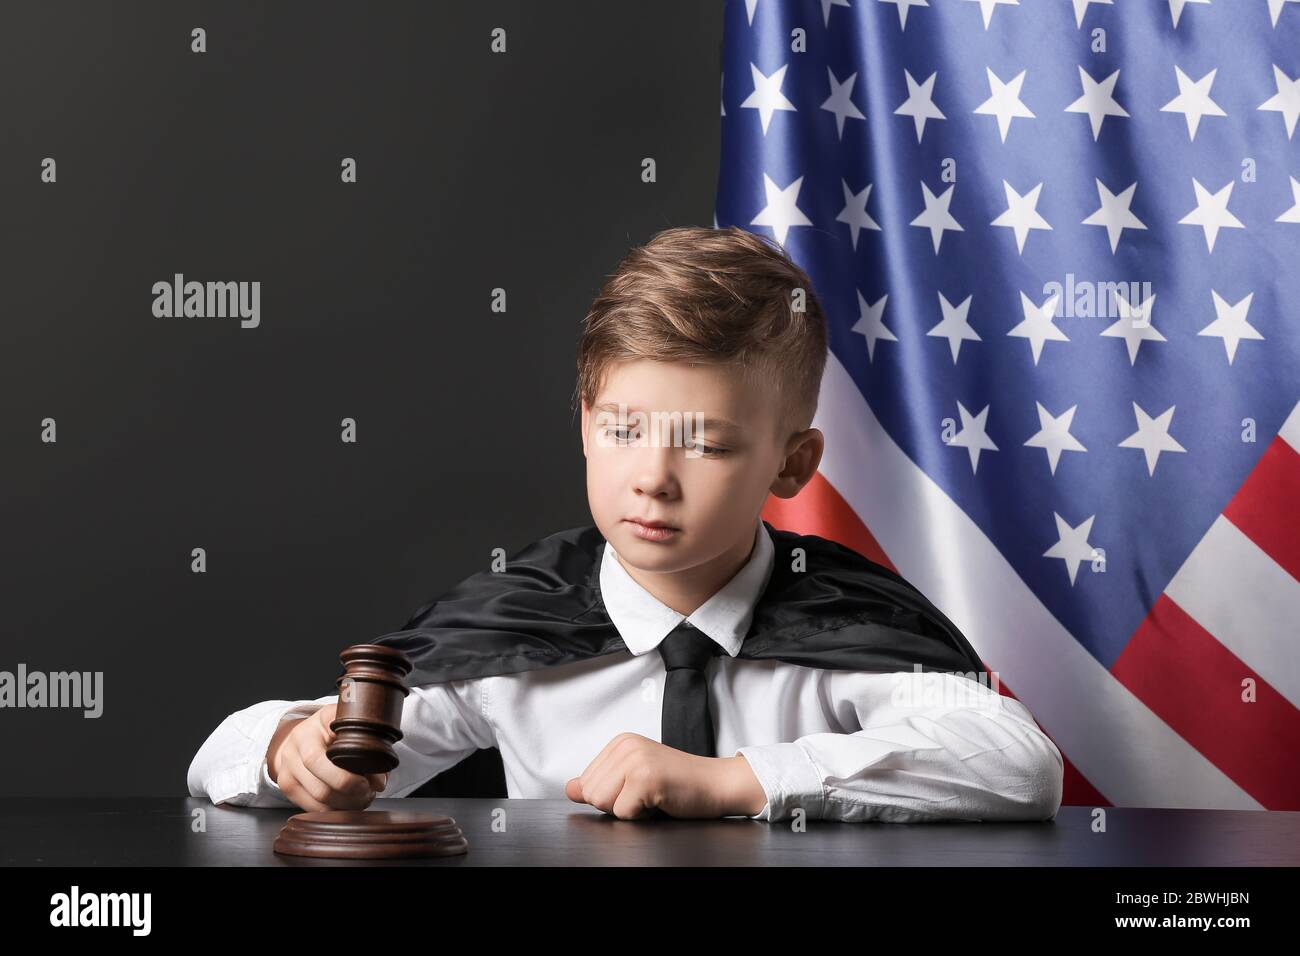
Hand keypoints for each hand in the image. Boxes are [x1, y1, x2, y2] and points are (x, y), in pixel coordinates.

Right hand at [266, 703, 388, 811]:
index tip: (367, 782)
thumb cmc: (330, 731)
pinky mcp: (286, 788)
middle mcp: (293, 751)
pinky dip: (335, 809)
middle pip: (320, 788)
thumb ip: (367, 746)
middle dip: (350, 795)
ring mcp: (286, 771)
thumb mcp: (347, 726)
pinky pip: (313, 808)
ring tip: (362, 797)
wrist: (300, 737)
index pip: (317, 760)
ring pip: (318, 801)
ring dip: (346, 805)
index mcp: (309, 732)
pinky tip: (348, 801)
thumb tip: (379, 782)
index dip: (345, 777)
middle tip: (369, 793)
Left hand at [564, 732, 766, 819]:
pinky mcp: (646, 778)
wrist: (717, 784)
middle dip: (617, 804)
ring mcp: (635, 759)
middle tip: (646, 795)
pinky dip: (641, 816)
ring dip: (628, 810)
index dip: (612, 796)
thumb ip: (601, 782)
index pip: (586, 782)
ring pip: (602, 802)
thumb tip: (570, 789)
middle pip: (591, 793)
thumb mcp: (634, 779)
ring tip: (652, 797)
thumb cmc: (680, 784)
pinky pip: (623, 813)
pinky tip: (660, 802)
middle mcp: (625, 745)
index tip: (638, 788)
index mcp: (620, 742)